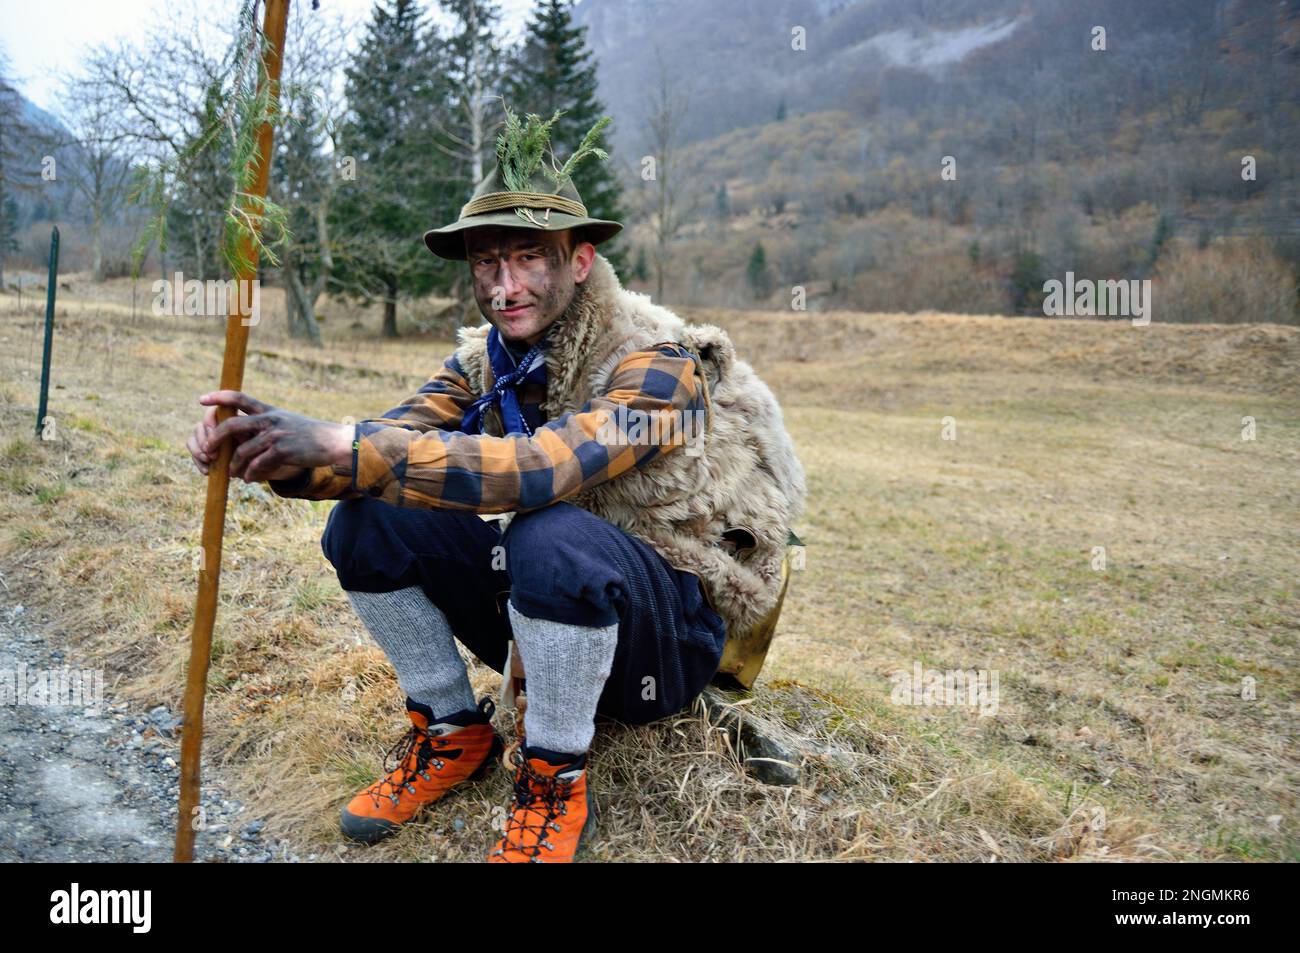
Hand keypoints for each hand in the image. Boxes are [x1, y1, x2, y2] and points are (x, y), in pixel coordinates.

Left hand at [198, 391, 351, 483]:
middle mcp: (270, 419)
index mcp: (268, 410)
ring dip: (234, 465)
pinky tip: (249, 479)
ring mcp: (276, 434)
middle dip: (215, 439)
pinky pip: (258, 465)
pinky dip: (250, 474)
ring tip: (233, 474)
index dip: (218, 397)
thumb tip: (242, 435)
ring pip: (243, 451)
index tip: (201, 400)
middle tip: (208, 451)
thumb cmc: (308, 434)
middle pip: (232, 424)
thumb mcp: (286, 422)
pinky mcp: (283, 451)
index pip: (238, 397)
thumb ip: (266, 424)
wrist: (333, 441)